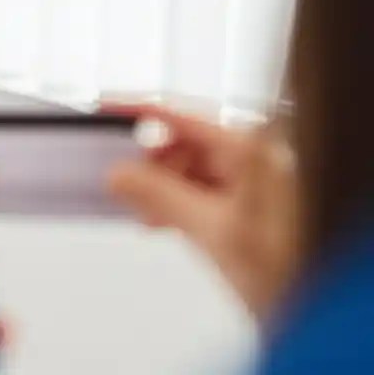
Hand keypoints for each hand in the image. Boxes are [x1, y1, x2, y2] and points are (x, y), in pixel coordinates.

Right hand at [105, 103, 299, 319]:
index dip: (141, 114)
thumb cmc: (283, 267)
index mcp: (250, 152)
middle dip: (151, 167)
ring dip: (159, 191)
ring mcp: (245, 183)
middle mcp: (250, 160)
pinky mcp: (238, 206)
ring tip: (143, 213)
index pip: (184, 119)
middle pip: (182, 145)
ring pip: (185, 171)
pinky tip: (157, 222)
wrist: (304, 301)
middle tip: (123, 184)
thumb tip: (121, 173)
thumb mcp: (211, 227)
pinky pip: (194, 192)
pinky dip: (172, 205)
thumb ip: (160, 196)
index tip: (107, 111)